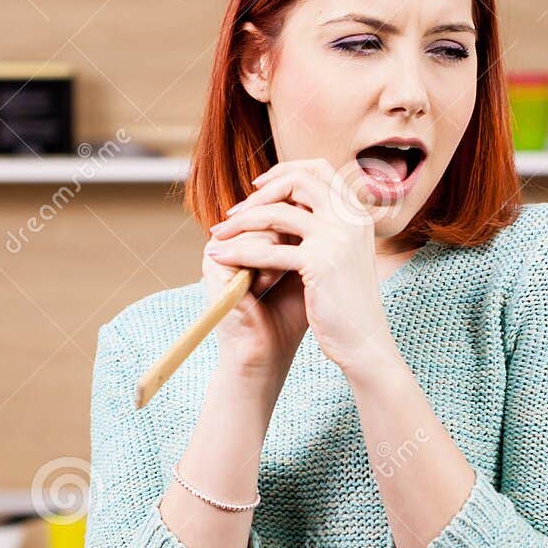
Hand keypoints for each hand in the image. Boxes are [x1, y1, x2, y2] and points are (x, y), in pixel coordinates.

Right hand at [201, 219, 306, 385]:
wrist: (269, 353)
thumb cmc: (292, 314)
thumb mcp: (308, 263)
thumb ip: (313, 229)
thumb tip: (334, 193)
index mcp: (253, 232)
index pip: (284, 204)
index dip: (303, 229)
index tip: (306, 259)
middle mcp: (234, 235)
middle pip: (276, 210)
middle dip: (293, 242)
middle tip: (292, 271)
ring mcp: (220, 246)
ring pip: (268, 227)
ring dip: (282, 258)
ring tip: (275, 283)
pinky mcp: (213, 262)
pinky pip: (253, 246)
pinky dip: (269, 269)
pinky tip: (265, 288)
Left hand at [205, 158, 398, 375]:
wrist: (364, 341)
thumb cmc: (347, 301)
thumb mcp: (343, 253)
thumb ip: (326, 225)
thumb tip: (288, 204)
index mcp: (357, 212)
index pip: (318, 168)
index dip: (285, 171)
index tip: (258, 185)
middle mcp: (351, 218)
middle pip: (297, 181)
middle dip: (259, 194)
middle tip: (234, 212)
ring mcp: (337, 238)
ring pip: (277, 212)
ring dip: (242, 222)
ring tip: (219, 234)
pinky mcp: (321, 263)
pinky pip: (269, 250)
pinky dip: (239, 252)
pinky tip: (220, 258)